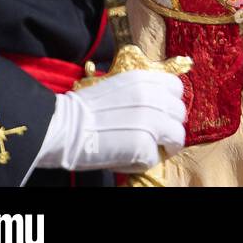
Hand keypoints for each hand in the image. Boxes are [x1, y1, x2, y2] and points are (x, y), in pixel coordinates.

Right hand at [35, 70, 186, 172]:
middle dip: (169, 126)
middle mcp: (154, 98)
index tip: (161, 113)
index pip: (176, 89)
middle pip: (179, 114)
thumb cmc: (84, 109)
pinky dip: (142, 162)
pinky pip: (154, 159)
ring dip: (164, 146)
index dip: (170, 103)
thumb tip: (159, 105)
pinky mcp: (144, 146)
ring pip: (177, 137)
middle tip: (154, 136)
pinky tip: (126, 158)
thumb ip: (142, 91)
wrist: (63, 126)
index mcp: (146, 79)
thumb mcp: (118, 86)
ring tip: (145, 150)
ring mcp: (152, 122)